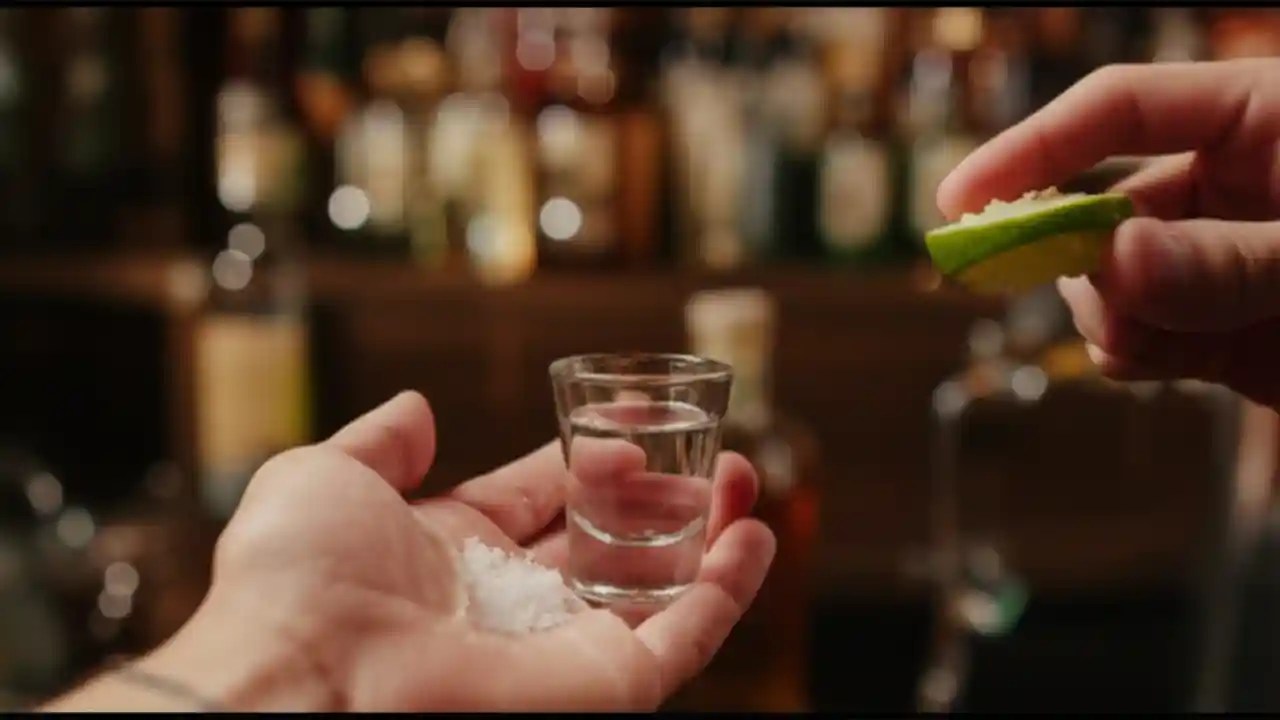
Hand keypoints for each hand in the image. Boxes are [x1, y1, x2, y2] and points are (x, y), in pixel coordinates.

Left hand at [57, 391, 773, 711]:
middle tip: (700, 448)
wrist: (313, 680)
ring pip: (657, 586)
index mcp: (450, 554)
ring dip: (706, 531)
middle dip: (656, 493)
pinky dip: (729, 589)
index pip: (539, 499)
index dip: (586, 458)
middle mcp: (512, 605)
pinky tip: (754, 534)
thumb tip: (416, 407)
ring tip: (743, 475)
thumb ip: (377, 444)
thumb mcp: (323, 480)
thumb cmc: (298, 584)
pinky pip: (686, 635)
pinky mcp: (608, 683)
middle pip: (605, 540)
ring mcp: (562, 647)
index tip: (629, 419)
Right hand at [938, 59, 1279, 407]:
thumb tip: (1112, 260)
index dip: (1034, 146)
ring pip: (1109, 280)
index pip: (1119, 110)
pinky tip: (1177, 363)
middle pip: (1099, 204)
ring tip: (1163, 343)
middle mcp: (1226, 184)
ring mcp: (1214, 259)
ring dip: (1112, 316)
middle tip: (1055, 291)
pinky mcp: (1216, 328)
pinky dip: (1135, 354)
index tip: (960, 199)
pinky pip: (1138, 336)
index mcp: (1260, 119)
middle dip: (1073, 254)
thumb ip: (1226, 259)